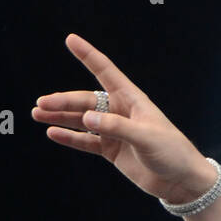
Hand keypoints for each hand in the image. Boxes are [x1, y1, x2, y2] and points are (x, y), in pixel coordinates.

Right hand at [32, 33, 213, 202]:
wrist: (182, 181)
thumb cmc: (173, 153)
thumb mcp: (146, 138)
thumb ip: (116, 127)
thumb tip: (86, 118)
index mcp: (133, 100)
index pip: (107, 72)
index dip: (89, 56)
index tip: (71, 39)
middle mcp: (121, 113)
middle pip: (87, 101)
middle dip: (63, 101)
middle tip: (41, 104)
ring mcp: (115, 132)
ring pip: (82, 120)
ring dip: (61, 117)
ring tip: (38, 114)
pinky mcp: (113, 150)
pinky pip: (86, 141)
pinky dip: (70, 137)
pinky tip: (53, 132)